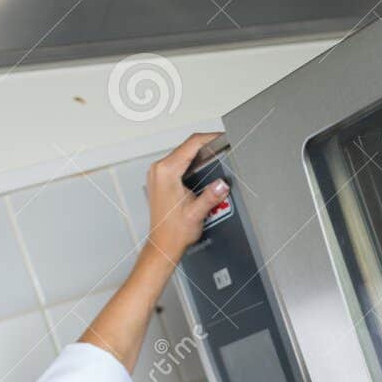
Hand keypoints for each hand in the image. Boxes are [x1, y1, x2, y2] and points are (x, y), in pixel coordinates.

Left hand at [144, 132, 228, 266]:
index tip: (222, 137)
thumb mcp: (197, 213)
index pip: (191, 144)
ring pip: (183, 153)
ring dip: (200, 154)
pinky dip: (192, 162)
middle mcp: (158, 169)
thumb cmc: (173, 231)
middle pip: (187, 146)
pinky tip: (202, 168)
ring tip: (216, 157)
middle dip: (207, 146)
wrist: (164, 244)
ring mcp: (157, 173)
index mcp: (166, 172)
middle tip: (224, 147)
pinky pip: (178, 162)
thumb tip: (222, 183)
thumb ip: (211, 196)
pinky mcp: (160, 178)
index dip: (210, 138)